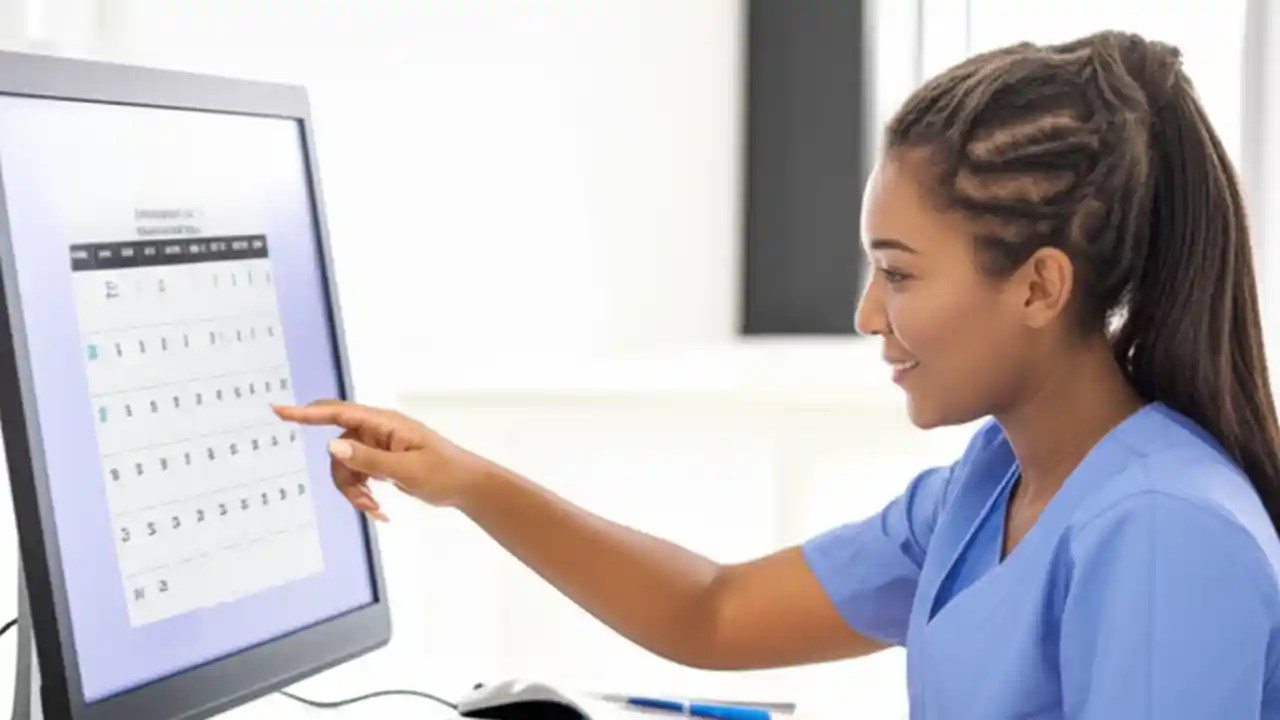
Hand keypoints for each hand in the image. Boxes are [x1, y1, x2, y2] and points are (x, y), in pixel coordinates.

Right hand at [272, 400, 493, 519]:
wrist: (467, 486)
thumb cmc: (444, 473)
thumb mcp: (407, 470)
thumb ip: (369, 460)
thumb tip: (331, 447)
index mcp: (385, 424)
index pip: (339, 414)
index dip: (307, 413)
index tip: (278, 410)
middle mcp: (378, 430)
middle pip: (339, 449)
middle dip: (345, 477)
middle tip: (365, 502)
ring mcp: (379, 446)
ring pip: (346, 467)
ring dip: (355, 491)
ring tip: (376, 510)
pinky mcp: (381, 461)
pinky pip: (358, 475)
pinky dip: (363, 493)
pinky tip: (380, 511)